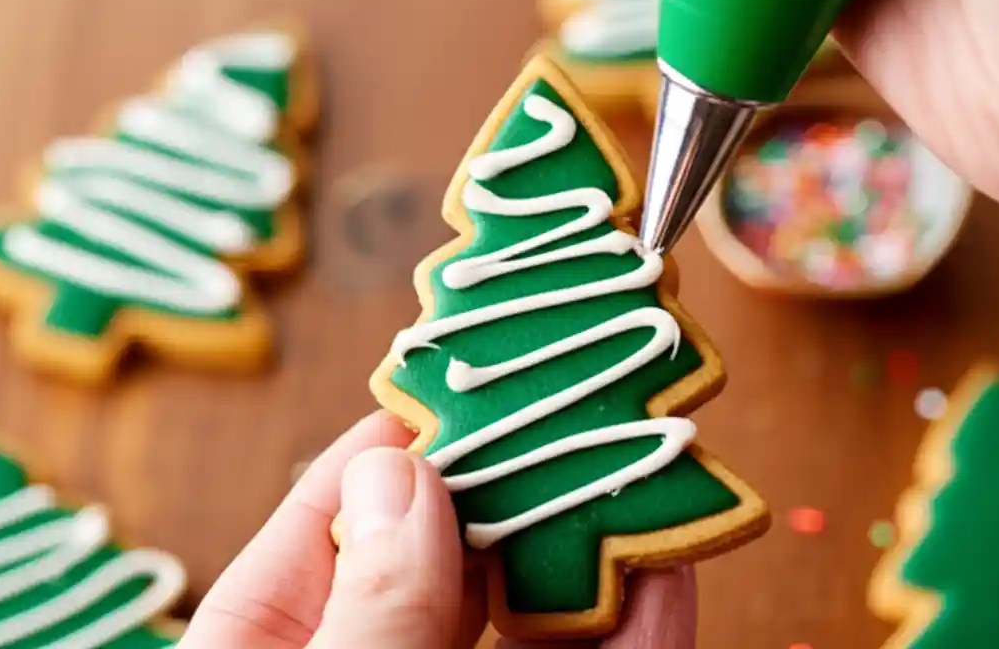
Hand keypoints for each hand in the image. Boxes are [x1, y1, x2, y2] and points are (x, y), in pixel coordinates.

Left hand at [178, 412, 697, 647]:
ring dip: (593, 540)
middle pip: (447, 557)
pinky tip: (668, 571)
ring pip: (534, 617)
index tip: (466, 373)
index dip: (399, 442)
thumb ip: (362, 613)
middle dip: (517, 477)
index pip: (331, 521)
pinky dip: (640, 627)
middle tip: (579, 396)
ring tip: (643, 461)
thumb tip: (405, 474)